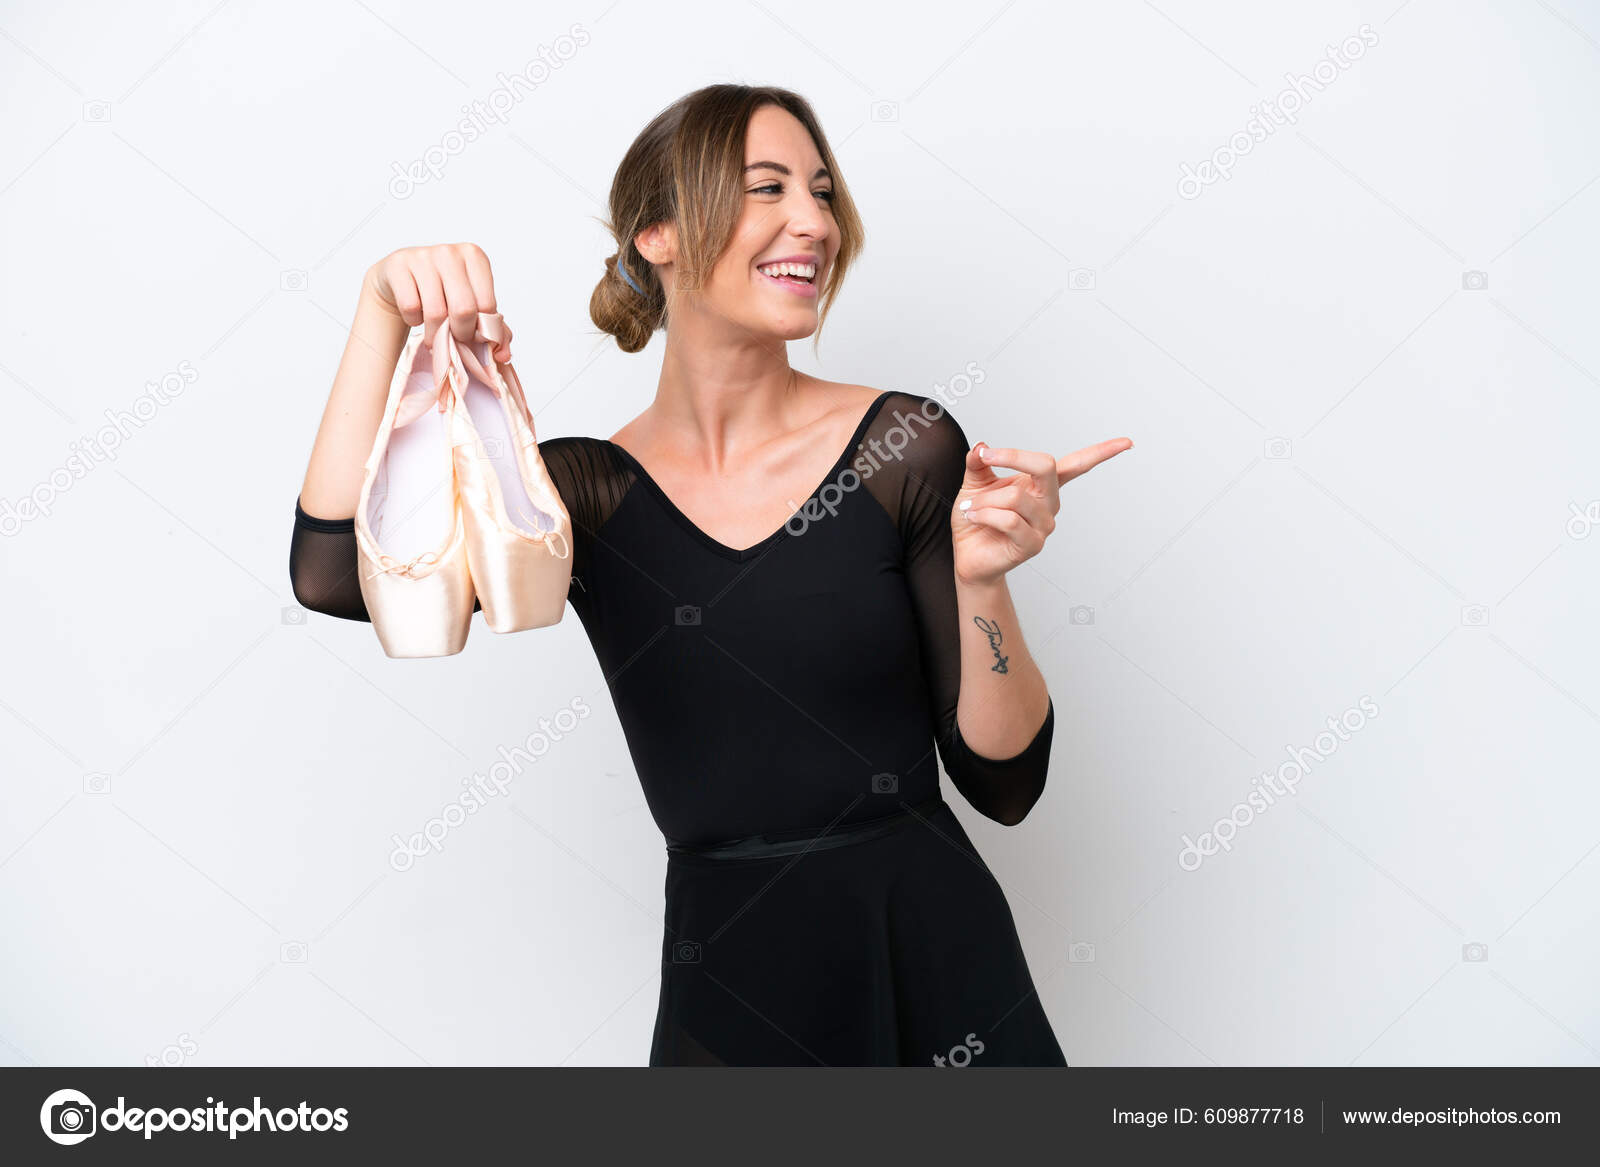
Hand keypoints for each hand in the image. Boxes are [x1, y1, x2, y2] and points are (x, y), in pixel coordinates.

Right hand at [366, 242, 510, 359]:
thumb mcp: (472, 304)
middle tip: (453, 339)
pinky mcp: (398, 265)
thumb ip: (493, 329)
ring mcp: (422, 256)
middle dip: (459, 334)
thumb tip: (502, 356)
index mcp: (474, 256)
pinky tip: (416, 315)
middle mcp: (450, 252)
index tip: (471, 335)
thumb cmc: (442, 292)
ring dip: (435, 334)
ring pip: (436, 312)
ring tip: (434, 335)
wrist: (400, 278)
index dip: (480, 329)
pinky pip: (411, 308)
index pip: (487, 305)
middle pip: (464, 309)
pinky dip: (413, 320)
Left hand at [951, 436, 1133, 585]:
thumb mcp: (975, 483)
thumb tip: (982, 447)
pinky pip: (1010, 520)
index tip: (1126, 443)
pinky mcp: (1033, 545)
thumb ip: (980, 462)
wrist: (968, 555)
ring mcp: (1044, 524)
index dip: (1103, 453)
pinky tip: (974, 517)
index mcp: (1042, 485)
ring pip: (1017, 496)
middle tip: (986, 457)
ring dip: (985, 500)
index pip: (1078, 464)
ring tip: (972, 508)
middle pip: (1046, 466)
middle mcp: (1049, 503)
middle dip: (1013, 457)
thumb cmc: (976, 518)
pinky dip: (985, 514)